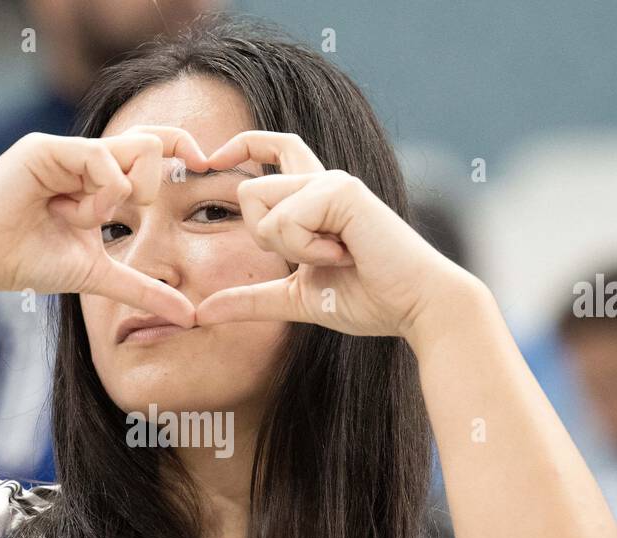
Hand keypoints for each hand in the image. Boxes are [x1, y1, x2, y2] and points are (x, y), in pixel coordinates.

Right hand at [0, 127, 209, 325]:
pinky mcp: (46, 148)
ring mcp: (66, 148)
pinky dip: (101, 192)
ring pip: (133, 148)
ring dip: (119, 195)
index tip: (208, 166)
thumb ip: (144, 290)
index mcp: (98, 175)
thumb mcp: (98, 276)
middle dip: (148, 186)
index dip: (185, 149)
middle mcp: (84, 154)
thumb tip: (191, 317)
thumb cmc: (26, 262)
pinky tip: (73, 212)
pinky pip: (101, 158)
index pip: (154, 147)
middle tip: (115, 215)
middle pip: (153, 144)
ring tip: (83, 219)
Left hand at [193, 131, 480, 340]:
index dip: (239, 146)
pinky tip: (344, 255)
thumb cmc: (369, 299)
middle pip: (248, 191)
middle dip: (265, 237)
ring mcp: (332, 181)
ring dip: (289, 247)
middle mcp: (322, 180)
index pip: (273, 147)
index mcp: (315, 197)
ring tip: (335, 257)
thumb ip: (251, 300)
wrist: (415, 306)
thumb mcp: (296, 299)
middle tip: (313, 258)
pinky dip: (307, 250)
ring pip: (260, 204)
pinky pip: (286, 220)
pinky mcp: (340, 190)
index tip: (210, 160)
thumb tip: (201, 312)